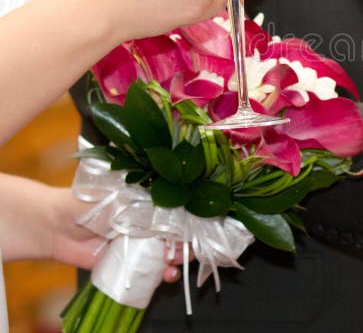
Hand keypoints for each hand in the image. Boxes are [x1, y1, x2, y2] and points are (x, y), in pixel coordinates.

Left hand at [43, 186, 182, 282]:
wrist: (55, 225)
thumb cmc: (89, 203)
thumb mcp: (123, 200)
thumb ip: (149, 209)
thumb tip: (177, 219)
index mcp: (151, 202)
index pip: (179, 213)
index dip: (189, 223)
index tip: (193, 230)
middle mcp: (148, 223)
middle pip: (177, 235)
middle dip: (185, 245)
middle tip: (181, 250)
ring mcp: (139, 244)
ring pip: (167, 254)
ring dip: (176, 261)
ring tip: (172, 264)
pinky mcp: (128, 263)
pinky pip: (150, 271)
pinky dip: (161, 275)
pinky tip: (165, 276)